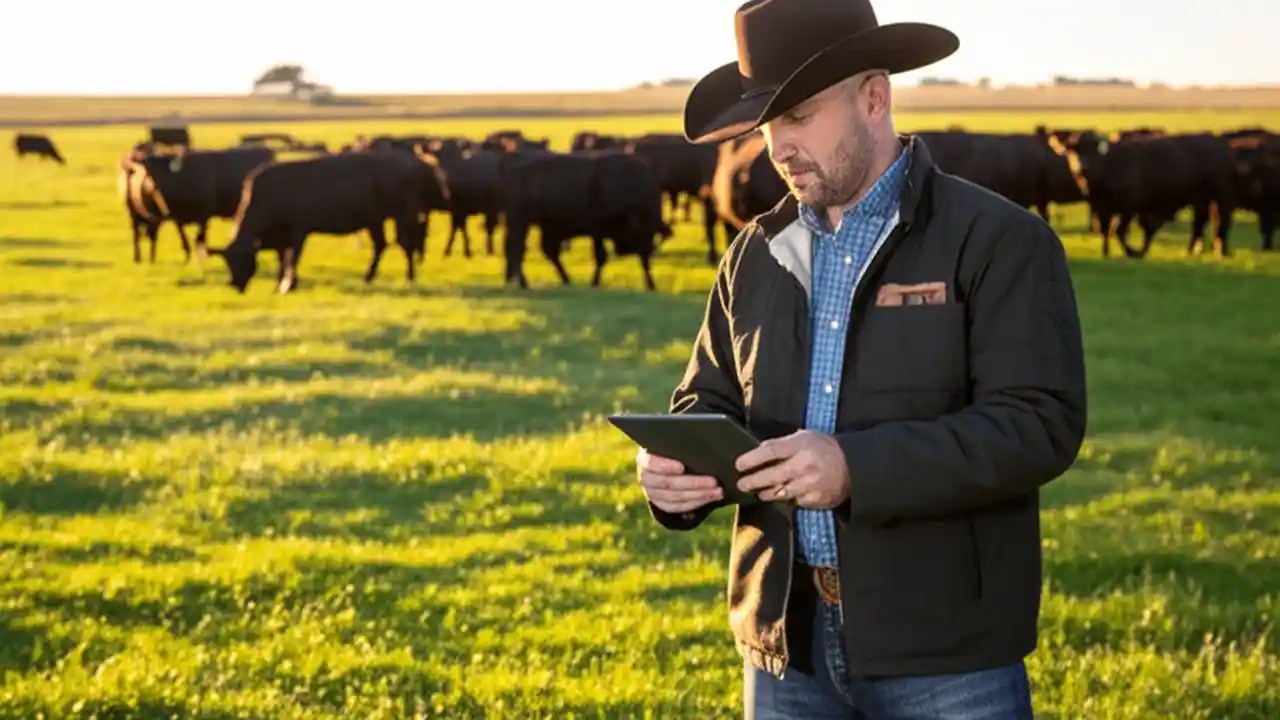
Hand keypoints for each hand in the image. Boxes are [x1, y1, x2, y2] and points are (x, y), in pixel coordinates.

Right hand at [636, 448, 723, 513]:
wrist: (665, 463)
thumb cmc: (673, 447)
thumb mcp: (673, 442)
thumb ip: (681, 443)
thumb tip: (701, 440)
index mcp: (646, 458)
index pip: (651, 462)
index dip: (665, 466)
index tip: (682, 467)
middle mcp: (646, 477)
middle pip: (668, 483)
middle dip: (693, 483)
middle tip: (713, 481)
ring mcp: (652, 493)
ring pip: (676, 497)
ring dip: (699, 495)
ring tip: (718, 490)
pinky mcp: (662, 504)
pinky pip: (679, 507)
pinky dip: (696, 503)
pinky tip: (711, 497)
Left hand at [734, 430, 850, 508]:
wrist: (853, 467)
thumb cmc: (824, 448)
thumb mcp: (805, 437)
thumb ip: (783, 443)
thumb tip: (759, 450)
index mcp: (801, 445)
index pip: (770, 451)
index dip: (752, 459)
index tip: (738, 465)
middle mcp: (803, 465)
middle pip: (771, 476)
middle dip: (752, 482)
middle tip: (740, 484)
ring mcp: (809, 485)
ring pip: (779, 493)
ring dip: (765, 493)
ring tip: (758, 492)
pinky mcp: (814, 500)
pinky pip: (793, 502)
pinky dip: (786, 499)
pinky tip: (781, 495)